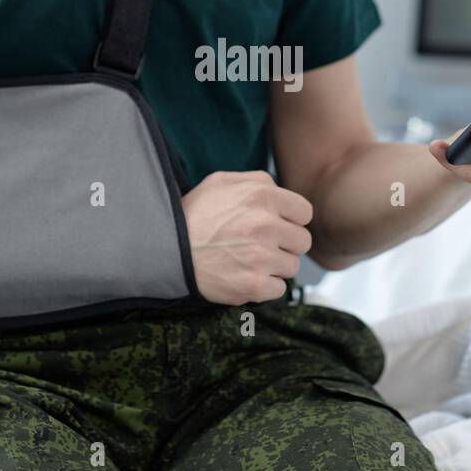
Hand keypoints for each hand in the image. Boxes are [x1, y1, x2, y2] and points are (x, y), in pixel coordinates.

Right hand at [181, 170, 313, 304]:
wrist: (166, 249)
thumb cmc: (193, 214)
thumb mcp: (221, 182)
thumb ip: (258, 182)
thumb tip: (282, 193)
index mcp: (262, 195)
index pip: (304, 212)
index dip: (290, 220)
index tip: (275, 225)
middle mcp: (265, 224)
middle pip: (302, 241)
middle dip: (284, 244)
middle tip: (260, 245)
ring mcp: (261, 257)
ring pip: (292, 267)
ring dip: (274, 266)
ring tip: (248, 261)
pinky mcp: (253, 285)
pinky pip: (278, 289)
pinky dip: (264, 286)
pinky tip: (244, 275)